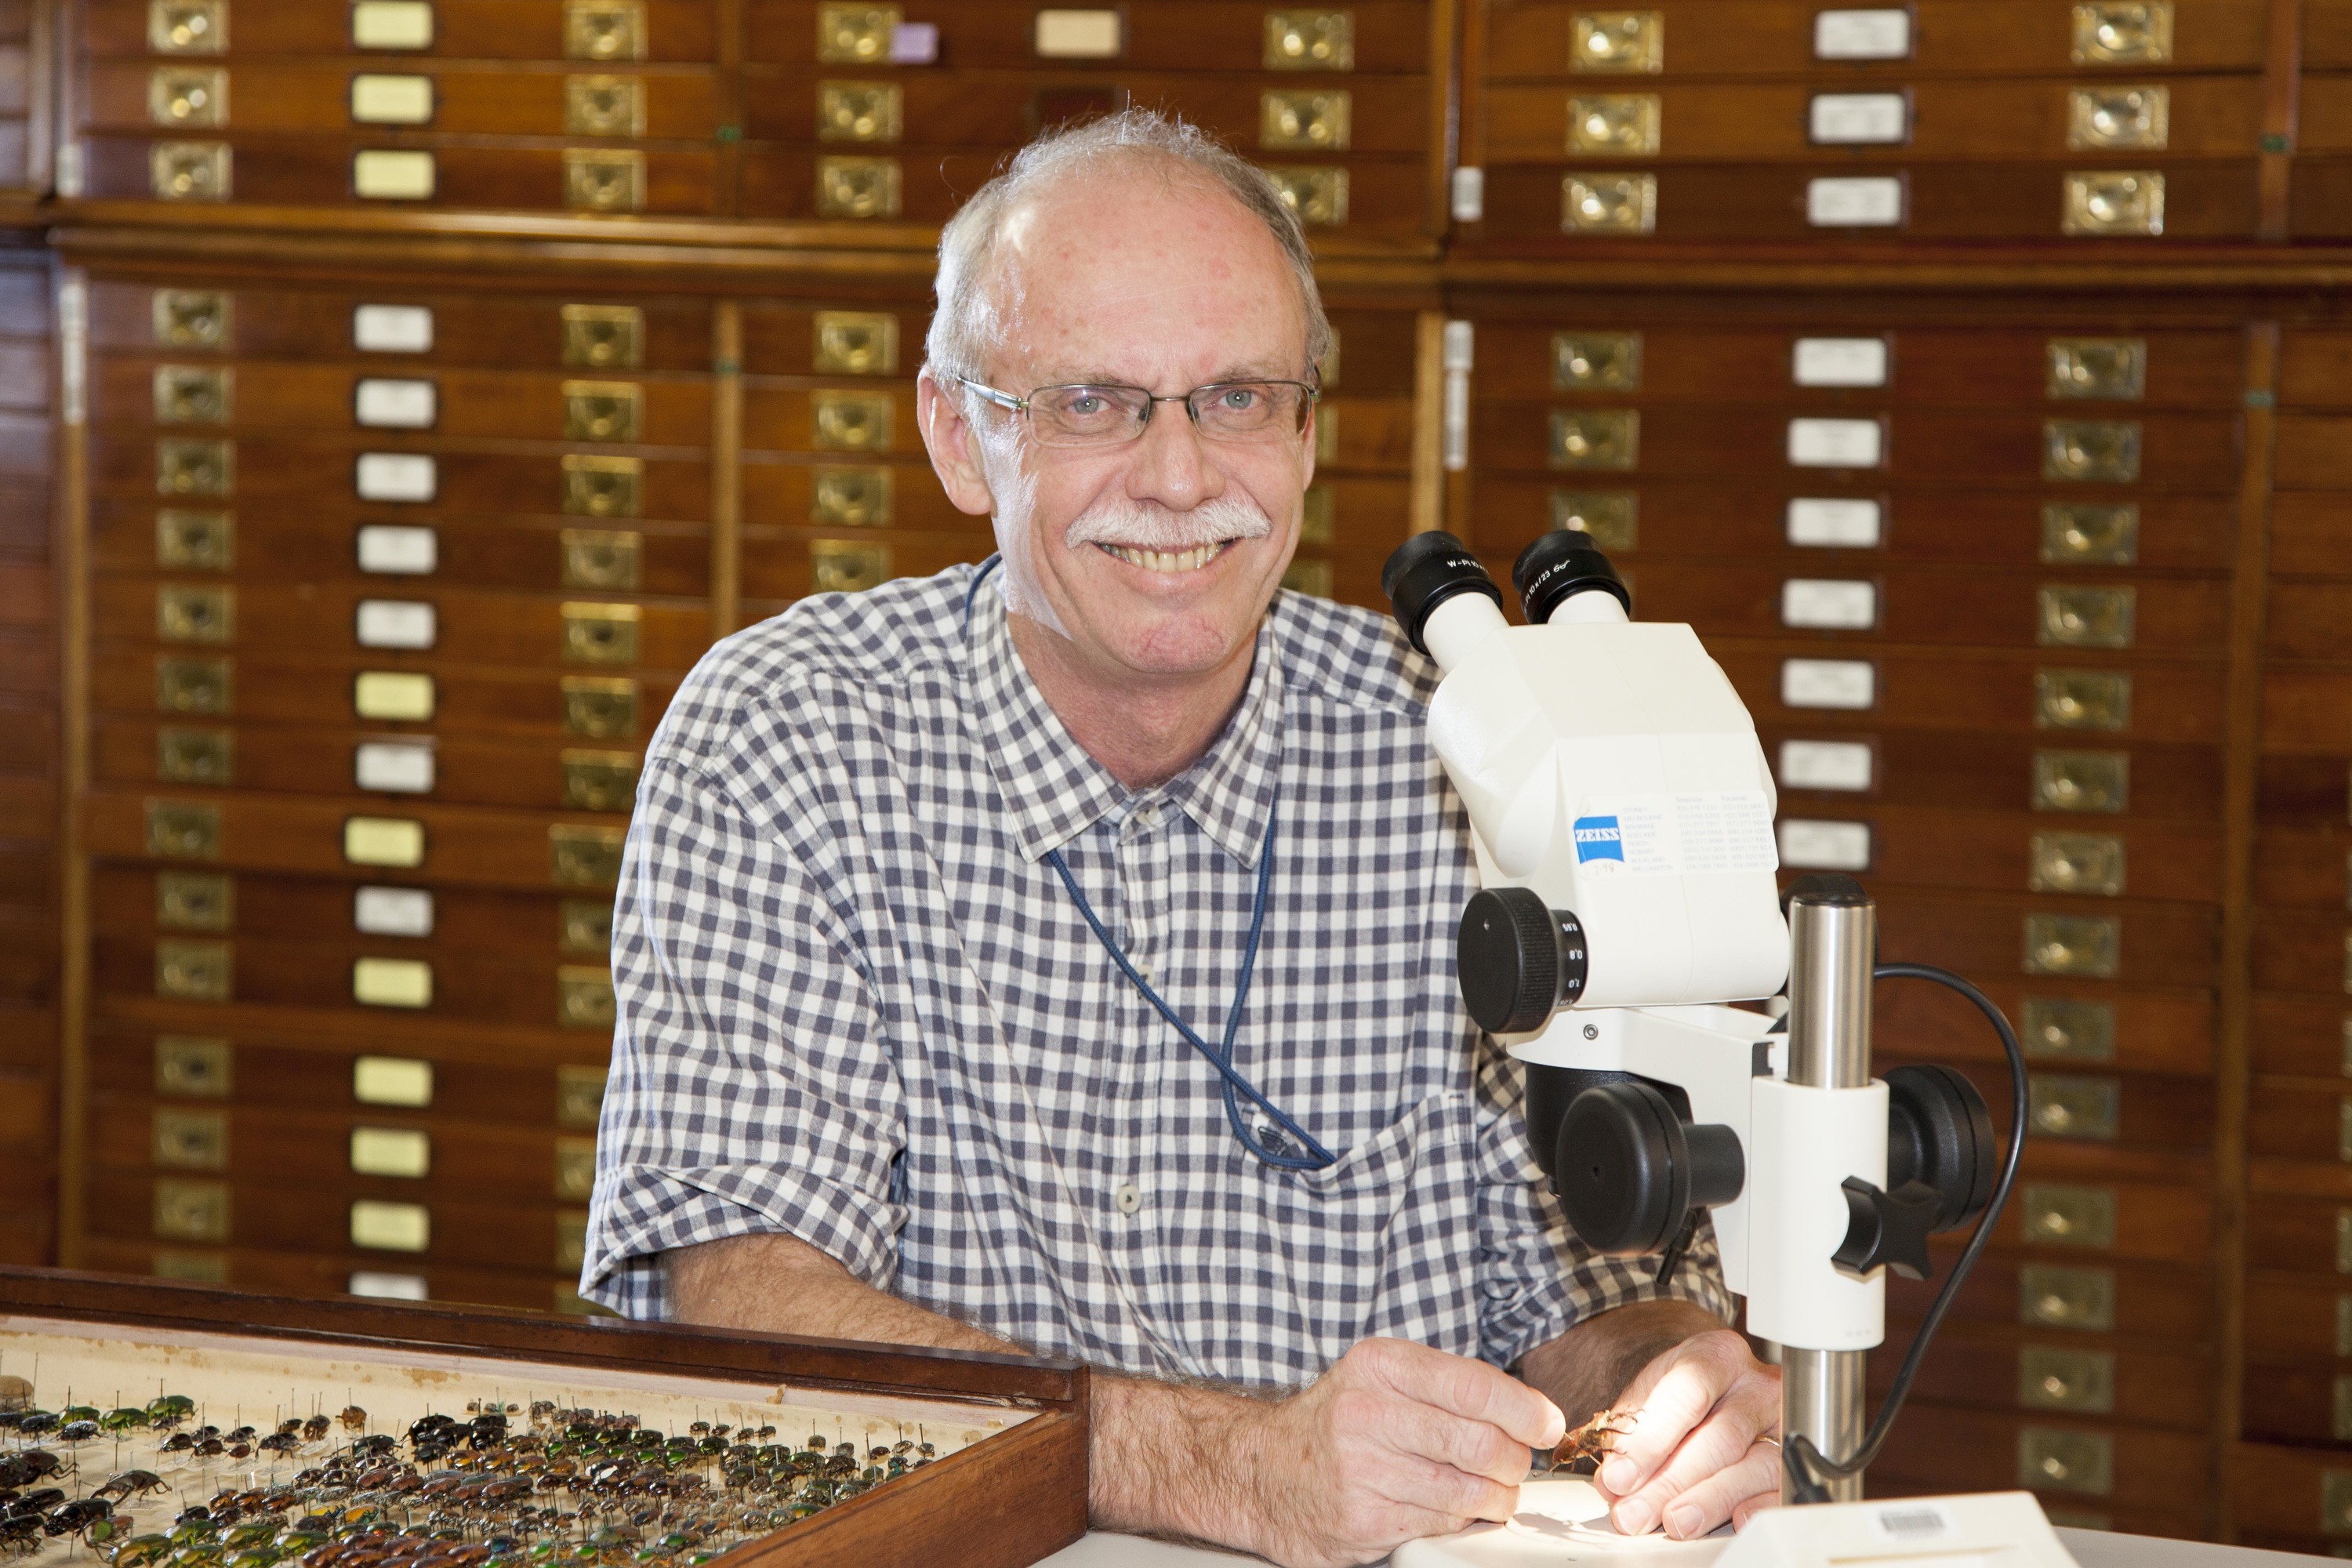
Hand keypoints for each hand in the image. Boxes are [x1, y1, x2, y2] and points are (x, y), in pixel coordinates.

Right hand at [1237, 1337, 1567, 1567]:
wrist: (1264, 1472)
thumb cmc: (1337, 1423)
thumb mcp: (1382, 1379)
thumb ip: (1447, 1386)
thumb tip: (1528, 1411)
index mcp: (1379, 1365)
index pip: (1473, 1385)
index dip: (1524, 1409)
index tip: (1547, 1424)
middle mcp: (1367, 1412)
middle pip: (1479, 1443)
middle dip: (1513, 1460)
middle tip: (1514, 1463)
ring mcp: (1361, 1470)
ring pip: (1467, 1490)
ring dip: (1495, 1496)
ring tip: (1490, 1490)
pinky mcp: (1362, 1520)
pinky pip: (1441, 1522)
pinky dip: (1461, 1519)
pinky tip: (1452, 1508)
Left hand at [1592, 1328, 1780, 1540]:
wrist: (1718, 1391)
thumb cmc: (1682, 1395)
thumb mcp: (1648, 1397)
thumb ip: (1628, 1435)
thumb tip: (1614, 1481)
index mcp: (1717, 1355)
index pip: (1687, 1395)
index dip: (1650, 1441)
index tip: (1619, 1477)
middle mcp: (1758, 1385)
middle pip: (1720, 1438)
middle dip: (1672, 1482)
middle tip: (1635, 1512)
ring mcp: (1784, 1424)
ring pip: (1754, 1466)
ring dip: (1709, 1501)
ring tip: (1673, 1522)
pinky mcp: (1795, 1461)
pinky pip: (1782, 1489)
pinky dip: (1756, 1507)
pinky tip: (1731, 1519)